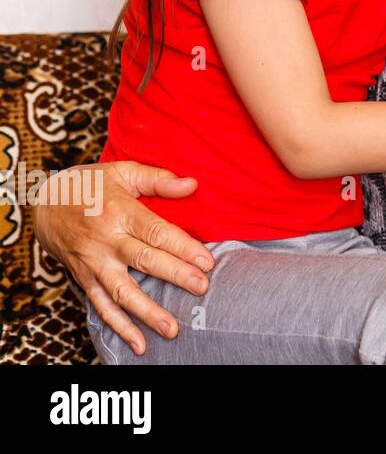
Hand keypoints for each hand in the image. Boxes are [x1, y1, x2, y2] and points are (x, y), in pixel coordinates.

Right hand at [32, 161, 210, 354]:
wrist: (46, 203)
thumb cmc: (93, 185)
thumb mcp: (124, 172)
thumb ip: (159, 180)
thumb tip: (192, 184)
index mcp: (119, 212)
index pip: (156, 232)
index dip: (183, 248)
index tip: (207, 261)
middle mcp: (106, 240)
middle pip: (144, 261)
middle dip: (175, 276)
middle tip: (202, 288)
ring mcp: (94, 263)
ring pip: (122, 292)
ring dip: (148, 312)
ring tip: (172, 328)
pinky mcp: (85, 279)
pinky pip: (102, 307)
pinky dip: (120, 328)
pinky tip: (140, 344)